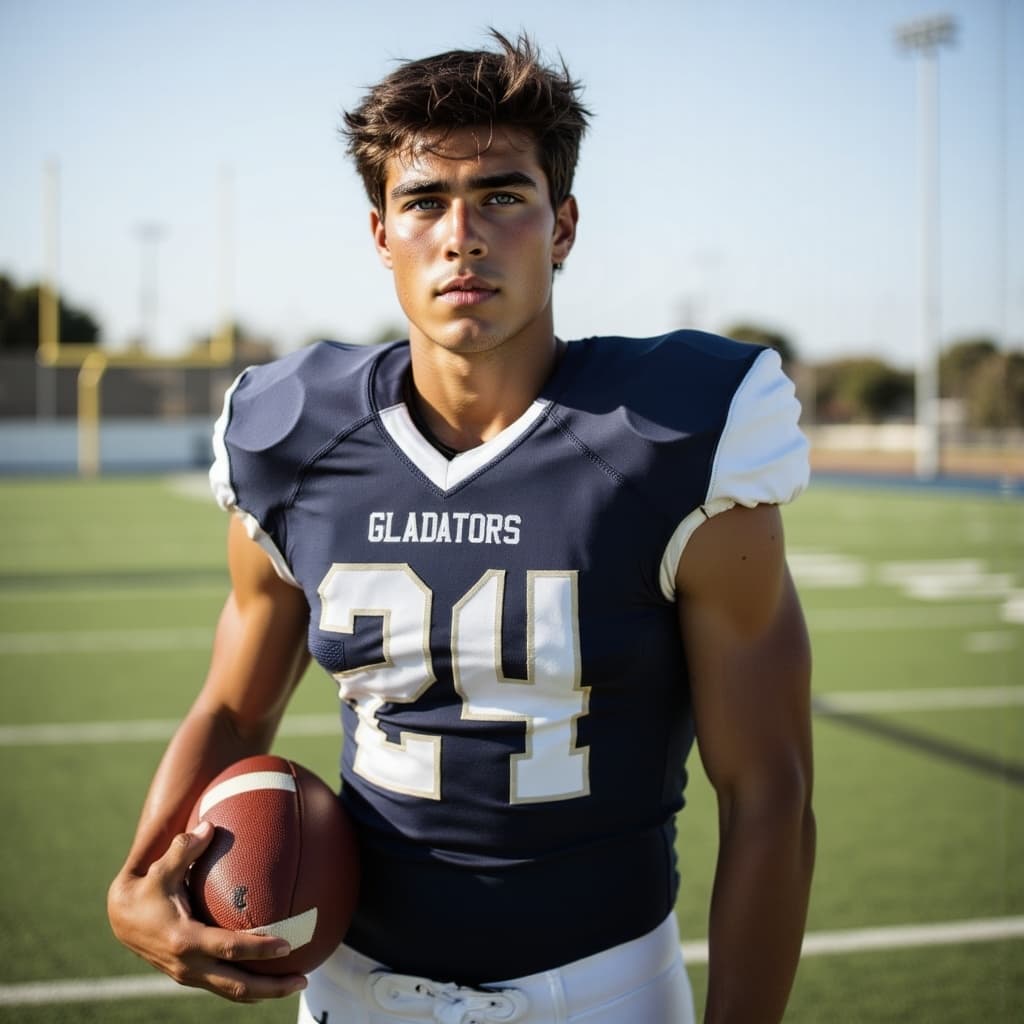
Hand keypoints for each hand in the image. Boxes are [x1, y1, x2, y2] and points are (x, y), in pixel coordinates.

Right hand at [107, 820, 307, 1001]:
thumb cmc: (145, 890)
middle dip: (271, 986)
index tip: (287, 945)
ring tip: (295, 983)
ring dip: (264, 992)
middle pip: (237, 984)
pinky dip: (249, 986)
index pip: (229, 948)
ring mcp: (190, 975)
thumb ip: (183, 849)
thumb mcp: (159, 870)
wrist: (121, 920)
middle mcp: (189, 965)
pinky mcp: (191, 977)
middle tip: (303, 979)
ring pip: (232, 992)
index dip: (259, 948)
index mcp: (185, 940)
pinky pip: (224, 986)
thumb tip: (209, 826)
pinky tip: (270, 977)